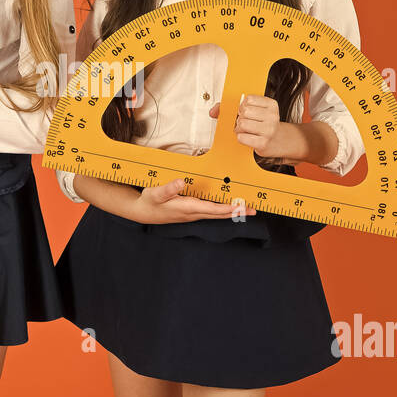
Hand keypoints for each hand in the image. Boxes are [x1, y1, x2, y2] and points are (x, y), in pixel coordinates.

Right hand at [130, 177, 254, 224]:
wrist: (142, 212)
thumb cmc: (150, 202)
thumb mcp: (155, 193)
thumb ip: (168, 188)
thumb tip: (182, 181)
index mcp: (187, 208)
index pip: (213, 209)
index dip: (228, 208)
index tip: (241, 207)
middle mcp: (193, 213)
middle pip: (219, 214)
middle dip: (236, 212)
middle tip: (254, 210)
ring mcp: (193, 214)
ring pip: (216, 213)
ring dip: (232, 211)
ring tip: (246, 208)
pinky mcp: (191, 211)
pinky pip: (211, 211)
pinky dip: (222, 209)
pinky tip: (228, 206)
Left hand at [209, 94, 287, 159]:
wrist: (278, 141)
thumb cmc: (263, 124)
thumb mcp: (254, 111)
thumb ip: (231, 107)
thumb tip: (213, 111)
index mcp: (271, 104)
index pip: (248, 99)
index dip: (242, 106)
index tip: (246, 111)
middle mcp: (272, 116)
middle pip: (245, 111)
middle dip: (240, 117)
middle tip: (246, 122)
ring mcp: (269, 130)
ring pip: (242, 124)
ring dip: (239, 128)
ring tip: (246, 130)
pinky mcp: (263, 143)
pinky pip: (241, 137)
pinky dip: (241, 137)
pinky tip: (248, 137)